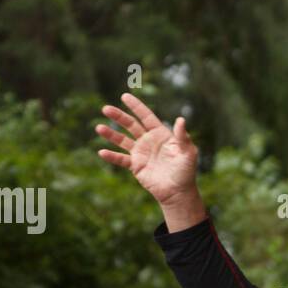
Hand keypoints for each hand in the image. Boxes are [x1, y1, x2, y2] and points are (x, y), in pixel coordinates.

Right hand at [95, 93, 202, 226]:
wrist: (178, 191)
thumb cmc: (186, 171)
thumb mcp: (188, 152)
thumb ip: (183, 136)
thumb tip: (181, 119)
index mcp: (160, 134)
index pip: (146, 117)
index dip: (136, 106)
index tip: (125, 96)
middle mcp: (148, 141)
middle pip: (131, 125)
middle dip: (119, 116)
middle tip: (105, 108)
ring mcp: (140, 153)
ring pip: (122, 140)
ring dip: (111, 134)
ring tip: (99, 128)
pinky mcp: (136, 166)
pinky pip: (121, 160)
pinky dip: (112, 156)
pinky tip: (102, 152)